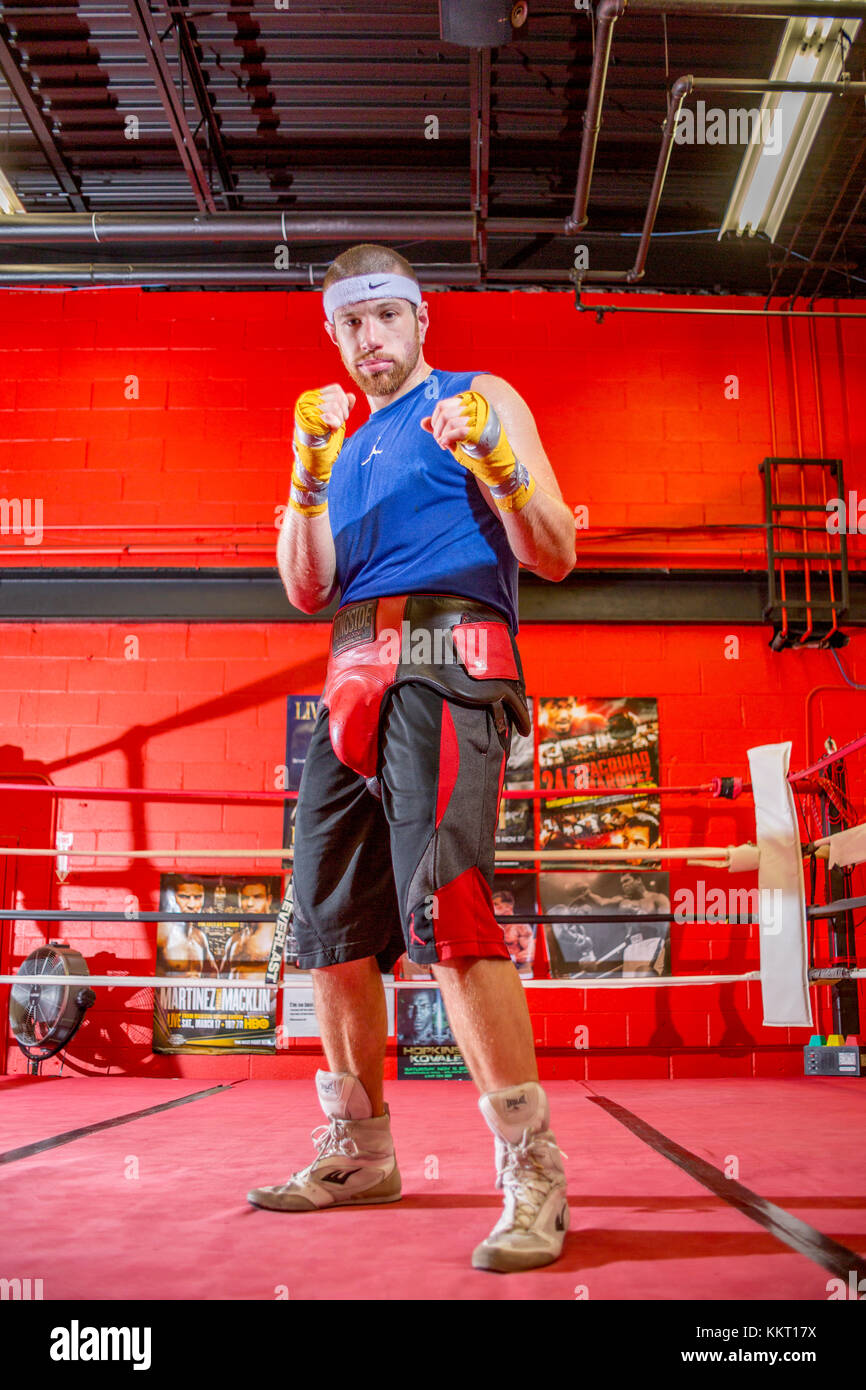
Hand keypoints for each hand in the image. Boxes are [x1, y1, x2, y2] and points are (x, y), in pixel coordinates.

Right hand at [296, 383, 356, 436]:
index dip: (344, 400)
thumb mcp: (338, 414)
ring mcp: (310, 408)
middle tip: (339, 421)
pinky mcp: (310, 420)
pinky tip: (332, 429)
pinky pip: (330, 417)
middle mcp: (313, 399)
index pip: (336, 389)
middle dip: (344, 411)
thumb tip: (352, 396)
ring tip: (335, 425)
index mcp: (318, 394)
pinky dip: (336, 424)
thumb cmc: (325, 425)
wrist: (311, 441)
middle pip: (338, 397)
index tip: (341, 412)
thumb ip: (345, 405)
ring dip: (340, 419)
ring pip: (335, 406)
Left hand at [421, 390, 534, 511]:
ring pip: (448, 419)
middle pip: (444, 411)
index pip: (443, 405)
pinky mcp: (481, 431)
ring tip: (445, 446)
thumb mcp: (456, 437)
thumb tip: (422, 422)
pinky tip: (448, 447)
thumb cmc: (477, 451)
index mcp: (473, 403)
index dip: (436, 421)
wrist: (498, 468)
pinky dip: (447, 439)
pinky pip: (456, 430)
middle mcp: (478, 407)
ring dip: (441, 436)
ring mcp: (481, 418)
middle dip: (437, 430)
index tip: (440, 435)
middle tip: (441, 443)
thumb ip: (441, 428)